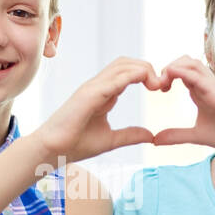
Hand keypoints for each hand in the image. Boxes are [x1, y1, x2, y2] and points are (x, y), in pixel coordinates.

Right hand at [32, 58, 161, 162]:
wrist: (52, 151)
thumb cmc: (75, 144)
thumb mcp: (111, 140)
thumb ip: (130, 135)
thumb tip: (150, 135)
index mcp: (104, 94)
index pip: (128, 72)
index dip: (147, 75)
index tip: (161, 89)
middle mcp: (98, 86)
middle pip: (127, 63)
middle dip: (148, 67)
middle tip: (162, 85)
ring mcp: (93, 88)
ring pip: (122, 65)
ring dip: (144, 69)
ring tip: (156, 84)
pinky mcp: (89, 94)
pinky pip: (114, 78)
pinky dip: (133, 76)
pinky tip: (146, 82)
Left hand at [154, 56, 214, 156]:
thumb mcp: (196, 135)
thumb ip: (176, 136)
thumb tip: (154, 140)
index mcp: (200, 91)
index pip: (180, 70)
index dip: (166, 75)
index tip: (158, 90)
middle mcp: (206, 84)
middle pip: (184, 61)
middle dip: (167, 67)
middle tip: (158, 86)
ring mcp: (213, 86)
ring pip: (190, 62)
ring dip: (173, 67)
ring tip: (163, 83)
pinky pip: (198, 75)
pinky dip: (182, 72)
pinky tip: (170, 79)